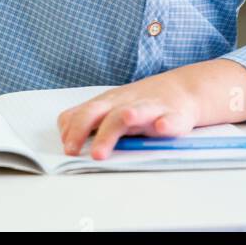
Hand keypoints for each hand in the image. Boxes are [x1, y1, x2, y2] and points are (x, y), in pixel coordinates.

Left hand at [57, 71, 200, 158]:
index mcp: (109, 103)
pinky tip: (162, 126)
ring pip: (136, 112)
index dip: (75, 129)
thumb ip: (88, 118)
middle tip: (88, 154)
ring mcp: (150, 108)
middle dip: (94, 132)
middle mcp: (126, 103)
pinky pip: (171, 119)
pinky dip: (167, 122)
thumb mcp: (111, 106)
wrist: (181, 89)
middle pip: (106, 113)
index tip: (69, 149)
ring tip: (124, 122)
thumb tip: (64, 133)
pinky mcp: (174, 115)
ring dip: (127, 117)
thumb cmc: (139, 102)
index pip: (86, 112)